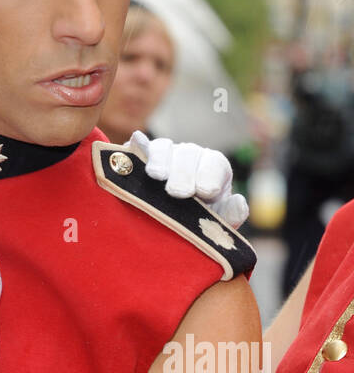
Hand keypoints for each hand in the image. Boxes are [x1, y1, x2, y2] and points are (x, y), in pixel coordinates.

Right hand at [125, 130, 248, 228]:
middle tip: (178, 192)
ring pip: (164, 147)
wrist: (172, 225)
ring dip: (160, 161)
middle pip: (189, 154)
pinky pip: (139, 148)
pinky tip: (132, 146)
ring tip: (156, 176)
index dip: (209, 175)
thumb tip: (239, 202)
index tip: (205, 192)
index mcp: (212, 169)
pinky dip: (136, 147)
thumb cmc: (198, 222)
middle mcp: (190, 157)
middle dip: (184, 173)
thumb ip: (231, 216)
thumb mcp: (217, 223)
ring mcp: (165, 155)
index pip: (215, 164)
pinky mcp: (140, 157)